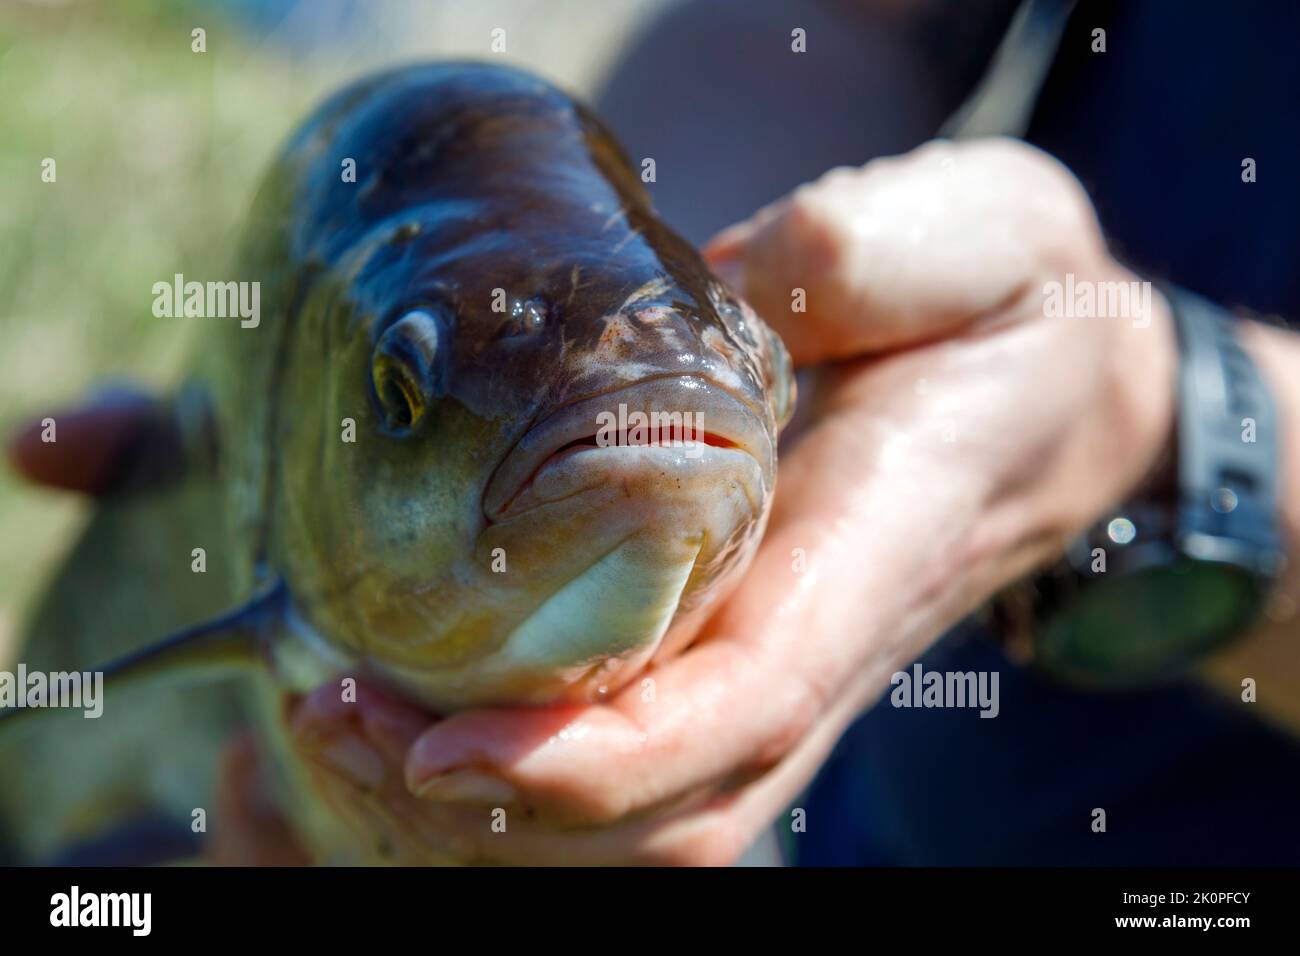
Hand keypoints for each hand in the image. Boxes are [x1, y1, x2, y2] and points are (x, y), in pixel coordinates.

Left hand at [279, 138, 1177, 864]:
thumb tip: (747, 279)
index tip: (441, 748)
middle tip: (327, 716)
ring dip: (487, 812)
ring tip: (331, 726)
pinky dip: (514, 783)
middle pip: (667, 804)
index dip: (595, 759)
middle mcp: (815, 644)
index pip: (742, 704)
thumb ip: (884, 255)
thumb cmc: (1009, 310)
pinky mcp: (732, 656)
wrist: (1043, 392)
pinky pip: (628, 769)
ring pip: (641, 818)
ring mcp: (772, 668)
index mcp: (869, 550)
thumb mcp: (983, 239)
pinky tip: (406, 724)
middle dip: (499, 805)